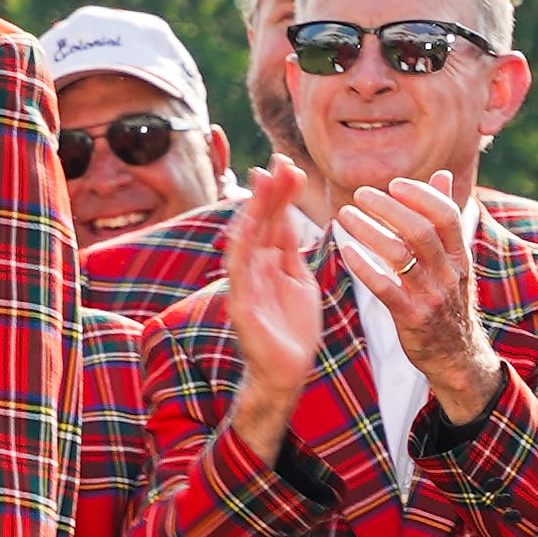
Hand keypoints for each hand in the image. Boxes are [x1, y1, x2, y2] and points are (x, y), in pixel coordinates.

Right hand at [222, 163, 323, 460]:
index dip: (281, 194)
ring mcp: (244, 286)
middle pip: (260, 222)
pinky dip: (241, 248)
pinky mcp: (241, 306)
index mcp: (270, 263)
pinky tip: (246, 226)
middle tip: (280, 162)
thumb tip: (289, 220)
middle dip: (270, 192)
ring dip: (254, 210)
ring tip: (265, 182)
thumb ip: (291, 254)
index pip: (274, 220)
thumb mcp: (299, 283)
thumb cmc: (292, 330)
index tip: (291, 166)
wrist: (287, 373)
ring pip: (247, 240)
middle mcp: (254, 268)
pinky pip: (238, 273)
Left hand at [336, 173, 500, 419]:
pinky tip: (346, 250)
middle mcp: (448, 273)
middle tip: (360, 194)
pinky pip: (385, 288)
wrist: (457, 356)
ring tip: (343, 216)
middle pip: (420, 231)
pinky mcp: (411, 318)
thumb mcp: (454, 260)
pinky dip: (364, 267)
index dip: (421, 195)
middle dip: (389, 208)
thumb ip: (445, 219)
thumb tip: (442, 175)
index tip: (394, 184)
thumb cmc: (448, 299)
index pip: (446, 215)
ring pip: (399, 255)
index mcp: (459, 256)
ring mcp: (431, 296)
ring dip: (369, 231)